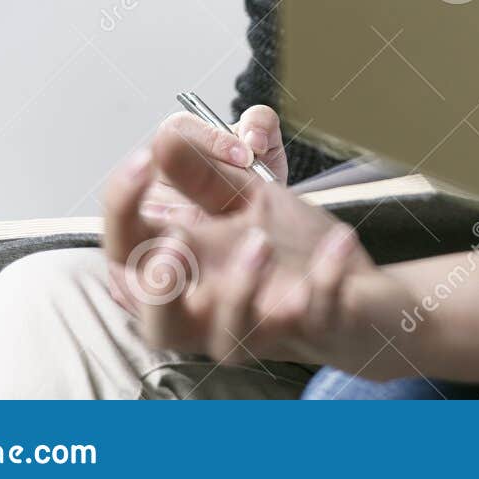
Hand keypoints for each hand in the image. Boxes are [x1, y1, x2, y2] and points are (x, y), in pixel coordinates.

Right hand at [100, 116, 415, 373]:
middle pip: (159, 327)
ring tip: (259, 241)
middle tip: (174, 243)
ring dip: (241, 290)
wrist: (357, 287)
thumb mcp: (245, 198)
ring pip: (232, 338)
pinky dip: (328, 279)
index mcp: (184, 273)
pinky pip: (319, 315)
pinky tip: (340, 239)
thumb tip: (163, 139)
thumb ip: (205, 174)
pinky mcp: (316, 328)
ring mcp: (262, 330)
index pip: (125, 252)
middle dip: (160, 293)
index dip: (122, 208)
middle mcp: (210, 314)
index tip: (142, 157)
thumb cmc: (285, 244)